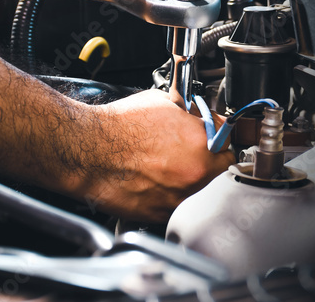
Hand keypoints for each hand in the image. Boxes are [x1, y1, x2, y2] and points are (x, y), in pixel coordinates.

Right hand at [74, 90, 233, 222]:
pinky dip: (170, 195)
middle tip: (188, 152)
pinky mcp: (160, 213)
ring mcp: (178, 196)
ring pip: (199, 189)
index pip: (229, 143)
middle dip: (208, 159)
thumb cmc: (117, 126)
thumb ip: (192, 114)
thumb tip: (202, 117)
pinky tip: (152, 181)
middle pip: (219, 169)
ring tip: (164, 166)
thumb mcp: (165, 102)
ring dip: (189, 179)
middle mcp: (194, 173)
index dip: (219, 138)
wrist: (84, 150)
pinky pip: (177, 204)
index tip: (212, 138)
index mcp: (201, 143)